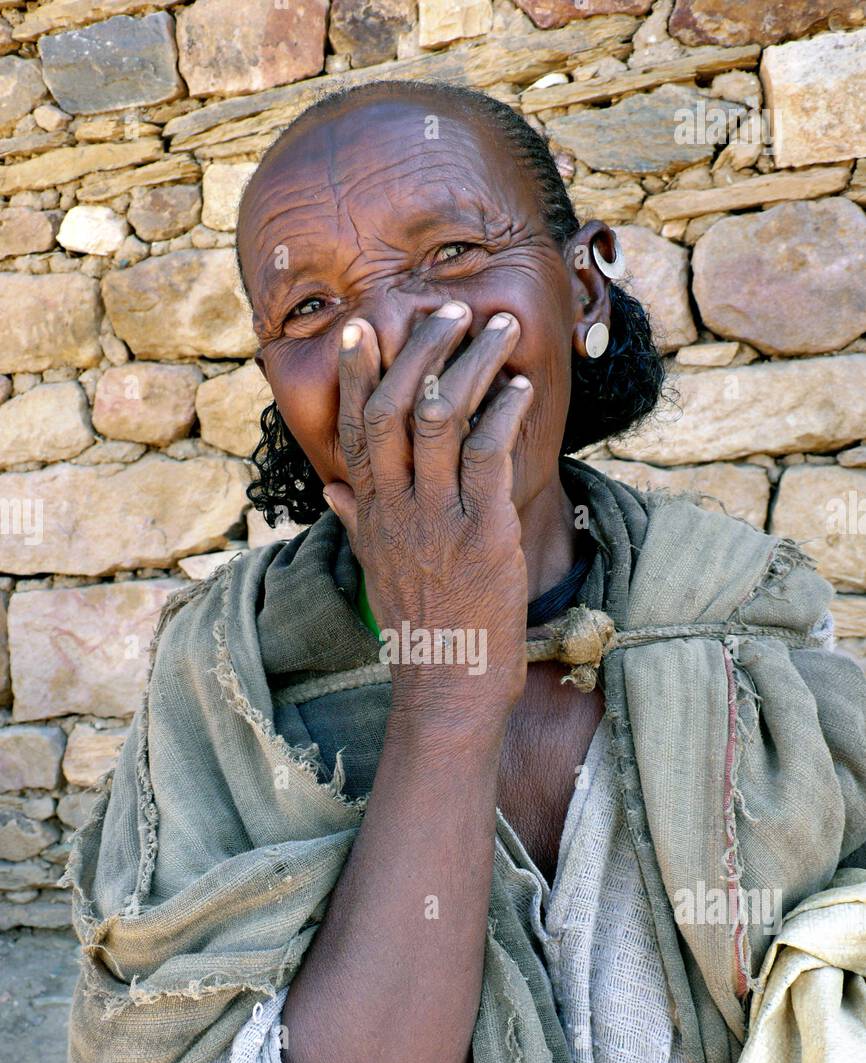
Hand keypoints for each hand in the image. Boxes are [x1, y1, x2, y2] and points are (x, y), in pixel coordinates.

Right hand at [324, 301, 531, 727]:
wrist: (447, 685)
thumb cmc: (420, 627)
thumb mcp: (377, 568)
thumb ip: (356, 519)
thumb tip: (332, 489)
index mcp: (371, 510)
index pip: (353, 426)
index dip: (355, 371)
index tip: (360, 325)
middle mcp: (396, 506)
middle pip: (394, 406)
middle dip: (420, 348)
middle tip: (448, 307)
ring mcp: (437, 518)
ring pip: (443, 416)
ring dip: (473, 362)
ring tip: (500, 325)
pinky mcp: (482, 534)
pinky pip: (488, 454)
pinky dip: (505, 413)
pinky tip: (521, 386)